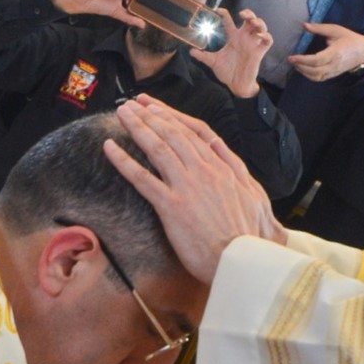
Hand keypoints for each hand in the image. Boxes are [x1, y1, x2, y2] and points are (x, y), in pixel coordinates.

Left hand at [105, 95, 286, 281]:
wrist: (244, 260)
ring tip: (121, 114)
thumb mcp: (253, 195)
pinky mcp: (172, 207)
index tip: (155, 106)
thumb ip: (235, 170)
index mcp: (223, 167)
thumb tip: (221, 151)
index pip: (193, 131)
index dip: (172, 116)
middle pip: (173, 134)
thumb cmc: (249, 234)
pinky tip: (110, 148)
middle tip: (131, 104)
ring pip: (158, 148)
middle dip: (150, 115)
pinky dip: (124, 161)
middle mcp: (205, 171)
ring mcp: (187, 187)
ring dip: (137, 127)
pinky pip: (142, 178)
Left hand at [188, 8, 270, 98]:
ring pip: (260, 27)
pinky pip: (267, 41)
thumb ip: (203, 56)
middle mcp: (243, 38)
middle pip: (249, 20)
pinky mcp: (259, 52)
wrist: (236, 85)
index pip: (229, 21)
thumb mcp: (213, 62)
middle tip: (243, 14)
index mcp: (232, 38)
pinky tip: (260, 36)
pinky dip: (266, 36)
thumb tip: (190, 51)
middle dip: (249, 13)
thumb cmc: (226, 72)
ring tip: (253, 22)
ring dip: (259, 22)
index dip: (225, 14)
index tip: (218, 10)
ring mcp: (252, 44)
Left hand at [285, 24, 363, 81]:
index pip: (317, 60)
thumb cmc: (349, 38)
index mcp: (335, 53)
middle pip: (315, 70)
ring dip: (303, 72)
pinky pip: (319, 79)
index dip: (303, 60)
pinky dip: (309, 76)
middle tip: (290, 60)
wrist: (363, 52)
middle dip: (301, 66)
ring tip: (295, 64)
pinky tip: (302, 69)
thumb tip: (304, 25)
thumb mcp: (336, 30)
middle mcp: (334, 65)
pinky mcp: (333, 75)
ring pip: (316, 77)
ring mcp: (334, 72)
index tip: (292, 56)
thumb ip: (320, 28)